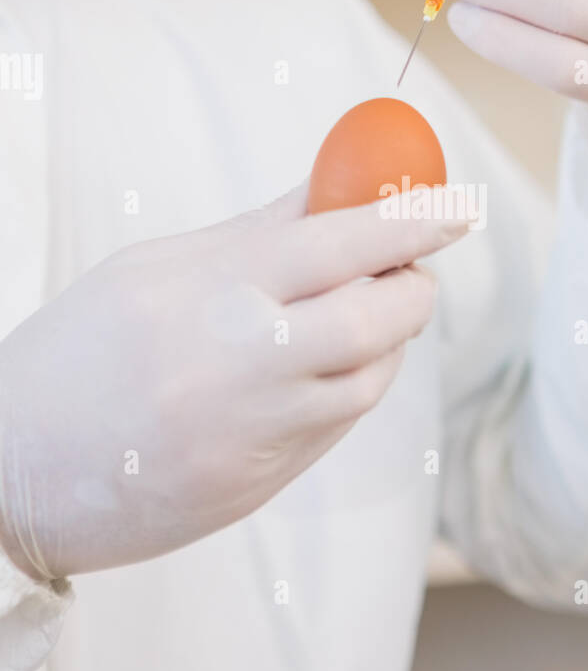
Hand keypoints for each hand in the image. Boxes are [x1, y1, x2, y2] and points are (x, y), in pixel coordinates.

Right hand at [0, 186, 467, 580]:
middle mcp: (239, 359)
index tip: (459, 199)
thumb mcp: (151, 271)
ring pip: (370, 375)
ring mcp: (253, 430)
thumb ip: (255, 233)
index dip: (414, 215)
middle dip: (413, 284)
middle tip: (409, 266)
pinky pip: (337, 425)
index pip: (340, 238)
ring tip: (349, 317)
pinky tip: (318, 371)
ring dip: (383, 340)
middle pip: (379, 312)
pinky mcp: (260, 482)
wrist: (13, 472)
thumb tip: (339, 188)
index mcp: (208, 289)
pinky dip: (350, 387)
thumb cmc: (77, 355)